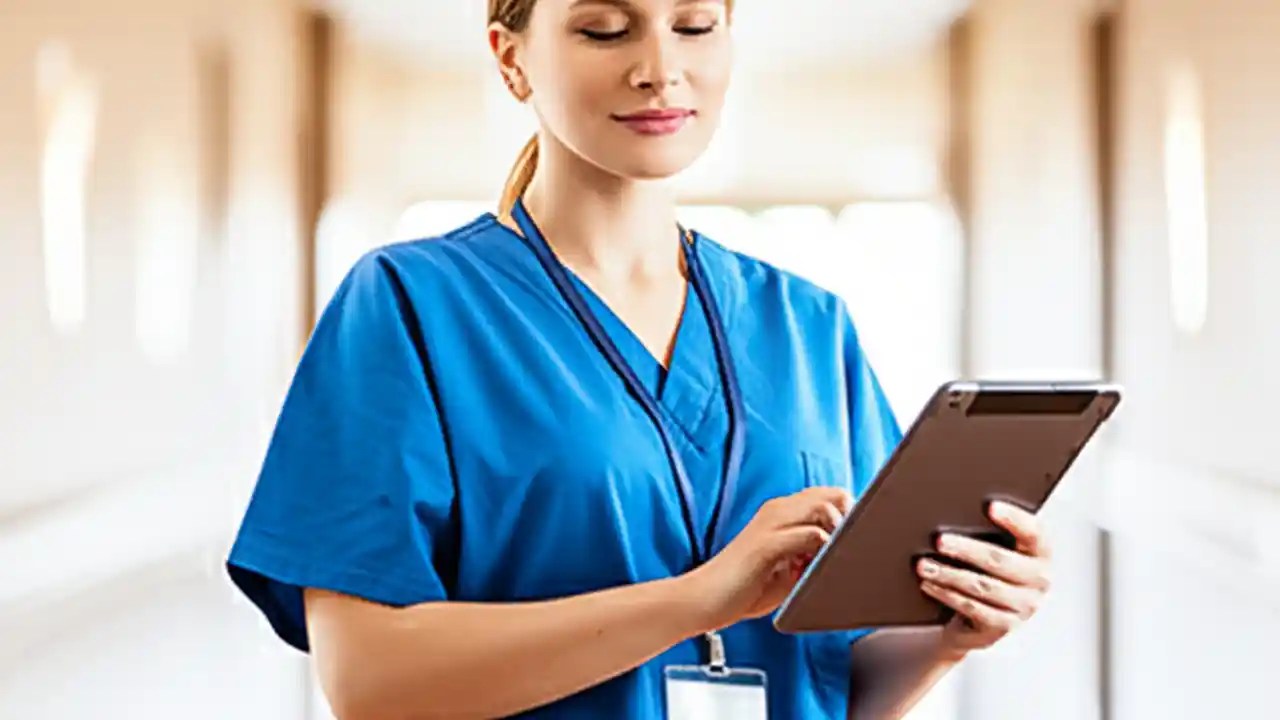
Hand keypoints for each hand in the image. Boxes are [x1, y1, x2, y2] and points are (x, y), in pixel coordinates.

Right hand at [684, 487, 851, 631]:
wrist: (703, 600)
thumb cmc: (744, 588)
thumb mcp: (787, 570)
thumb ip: (811, 556)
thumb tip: (844, 555)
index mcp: (780, 513)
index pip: (827, 495)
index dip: (848, 514)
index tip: (854, 540)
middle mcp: (776, 511)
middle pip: (831, 494)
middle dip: (850, 519)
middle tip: (850, 548)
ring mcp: (770, 525)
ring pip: (822, 507)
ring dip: (838, 532)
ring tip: (836, 557)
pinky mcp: (765, 545)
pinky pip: (808, 535)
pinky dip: (823, 548)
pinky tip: (819, 566)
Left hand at [915, 501, 1052, 656]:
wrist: (984, 617)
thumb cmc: (988, 570)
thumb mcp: (995, 548)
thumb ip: (987, 529)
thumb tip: (956, 509)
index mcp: (1041, 552)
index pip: (1033, 532)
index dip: (1014, 518)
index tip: (990, 506)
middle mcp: (1039, 580)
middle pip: (999, 560)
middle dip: (966, 549)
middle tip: (939, 540)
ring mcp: (1024, 606)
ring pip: (981, 586)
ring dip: (948, 574)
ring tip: (923, 564)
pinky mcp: (1004, 626)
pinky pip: (971, 607)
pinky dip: (947, 594)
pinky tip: (929, 584)